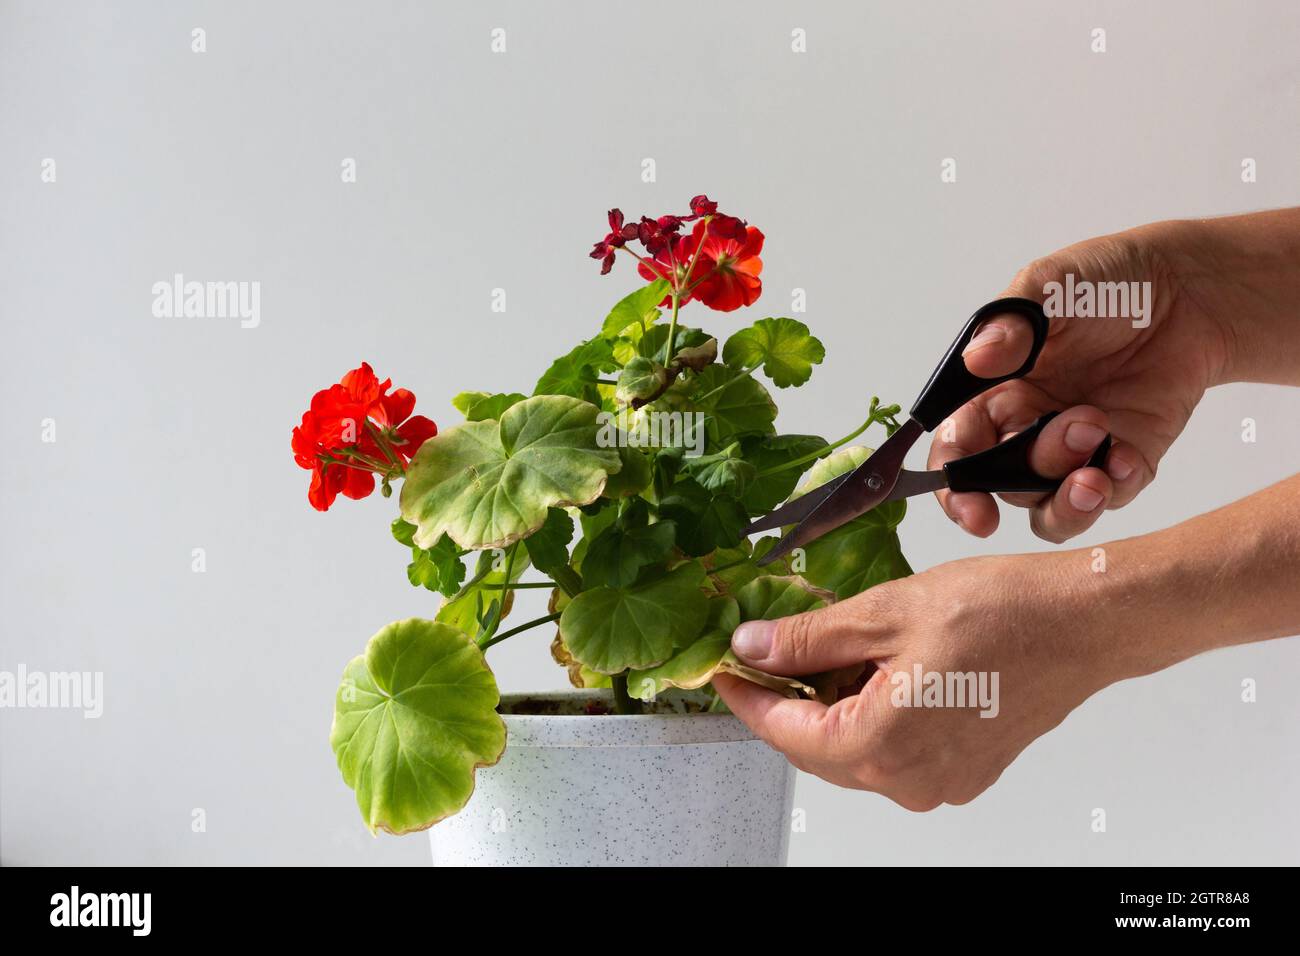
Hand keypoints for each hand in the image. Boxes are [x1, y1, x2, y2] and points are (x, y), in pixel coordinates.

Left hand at [713, 551, 1125, 810]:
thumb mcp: (883, 612)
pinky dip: (869, 712)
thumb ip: (809, 639)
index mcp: (882, 746)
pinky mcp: (963, 769)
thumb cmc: (1000, 612)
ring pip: (855, 749)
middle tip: (767, 648)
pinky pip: (893, 748)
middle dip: (786, 698)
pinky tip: (870, 666)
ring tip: (824, 647)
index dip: (746, 696)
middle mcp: (909, 781)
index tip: (721, 667)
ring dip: (830, 703)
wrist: (1084, 622)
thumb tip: (754, 648)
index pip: (784, 732)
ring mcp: (940, 782)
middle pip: (816, 747)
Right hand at [937, 223, 1230, 541]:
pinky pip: (1111, 495)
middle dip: (1030, 475)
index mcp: (993, 392)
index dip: (955, 487)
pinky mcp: (1126, 459)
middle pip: (1003, 484)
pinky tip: (1127, 455)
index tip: (975, 511)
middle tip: (1078, 427)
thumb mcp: (1049, 286)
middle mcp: (1025, 428)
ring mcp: (1075, 449)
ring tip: (1095, 473)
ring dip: (1067, 501)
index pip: (957, 449)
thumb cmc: (1107, 281)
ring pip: (1050, 508)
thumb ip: (1009, 324)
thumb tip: (976, 359)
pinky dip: (1115, 486)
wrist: (1189, 288)